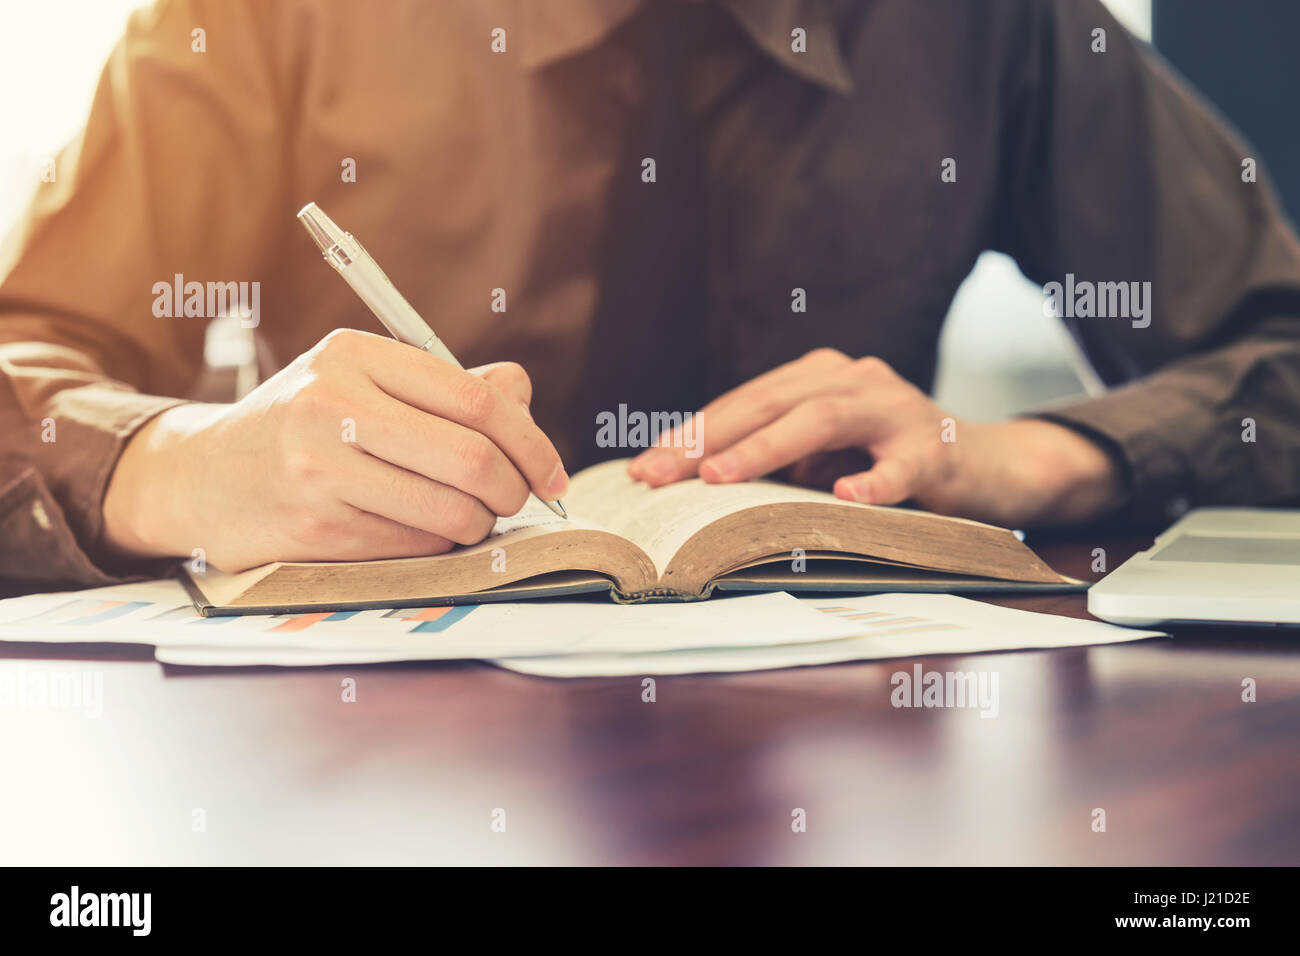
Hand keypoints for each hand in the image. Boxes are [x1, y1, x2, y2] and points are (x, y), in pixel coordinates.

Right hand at [102, 328, 568, 569]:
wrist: (202, 477)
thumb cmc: (302, 424)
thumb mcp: (360, 381)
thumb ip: (443, 386)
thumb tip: (520, 391)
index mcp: (353, 356)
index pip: (475, 399)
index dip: (531, 442)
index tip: (551, 473)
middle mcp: (331, 405)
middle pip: (471, 459)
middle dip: (514, 489)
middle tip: (518, 500)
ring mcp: (317, 470)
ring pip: (450, 511)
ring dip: (479, 524)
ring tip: (469, 515)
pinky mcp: (313, 528)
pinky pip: (415, 545)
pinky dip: (438, 544)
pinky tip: (423, 530)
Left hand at [627, 348, 1121, 527]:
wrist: (986, 465)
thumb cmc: (889, 460)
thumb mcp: (826, 455)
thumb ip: (777, 458)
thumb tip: (695, 484)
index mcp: (819, 377)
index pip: (744, 402)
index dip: (692, 433)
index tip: (643, 467)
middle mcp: (853, 380)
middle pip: (770, 403)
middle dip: (708, 440)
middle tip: (659, 475)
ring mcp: (896, 409)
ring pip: (823, 419)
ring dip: (767, 449)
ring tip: (721, 479)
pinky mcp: (936, 448)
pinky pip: (900, 464)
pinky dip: (874, 481)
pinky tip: (847, 497)